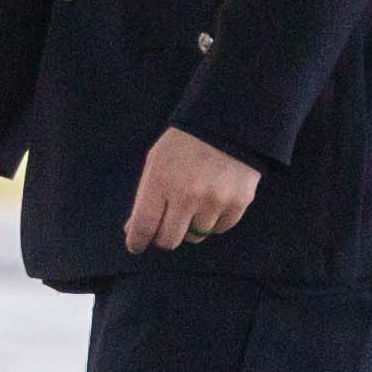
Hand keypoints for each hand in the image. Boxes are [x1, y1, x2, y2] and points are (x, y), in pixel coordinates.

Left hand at [122, 127, 262, 255]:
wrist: (227, 125)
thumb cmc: (184, 144)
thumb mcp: (156, 162)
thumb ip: (145, 197)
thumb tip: (133, 229)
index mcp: (161, 181)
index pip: (144, 225)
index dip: (137, 241)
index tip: (136, 246)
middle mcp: (187, 195)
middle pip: (169, 240)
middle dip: (163, 237)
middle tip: (165, 227)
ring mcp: (215, 201)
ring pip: (196, 236)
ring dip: (190, 227)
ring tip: (193, 204)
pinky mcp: (238, 204)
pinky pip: (219, 229)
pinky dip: (213, 221)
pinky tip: (212, 201)